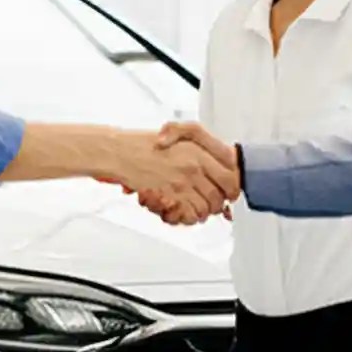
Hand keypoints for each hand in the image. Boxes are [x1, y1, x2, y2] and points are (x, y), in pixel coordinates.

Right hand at [104, 133, 238, 224]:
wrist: (119, 152)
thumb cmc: (144, 144)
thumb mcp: (179, 134)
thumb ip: (203, 148)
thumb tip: (221, 164)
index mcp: (198, 149)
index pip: (230, 172)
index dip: (232, 185)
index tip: (229, 189)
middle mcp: (193, 165)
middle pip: (221, 193)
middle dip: (219, 201)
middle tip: (212, 202)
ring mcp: (181, 183)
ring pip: (207, 207)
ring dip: (203, 211)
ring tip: (194, 206)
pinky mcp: (169, 197)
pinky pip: (190, 215)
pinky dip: (189, 217)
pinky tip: (183, 210)